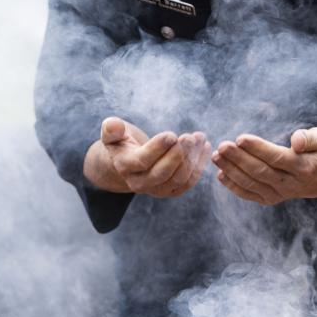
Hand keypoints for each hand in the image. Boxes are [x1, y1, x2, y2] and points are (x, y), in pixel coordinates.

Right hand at [85, 117, 211, 197]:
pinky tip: (205, 147)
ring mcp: (156, 190)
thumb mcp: (113, 134)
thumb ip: (112, 129)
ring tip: (199, 137)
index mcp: (125, 166)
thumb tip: (113, 125)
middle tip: (189, 137)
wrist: (129, 162)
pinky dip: (199, 165)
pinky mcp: (171, 191)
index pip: (142, 161)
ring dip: (192, 159)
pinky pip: (188, 182)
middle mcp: (139, 183)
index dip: (158, 149)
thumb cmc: (123, 142)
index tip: (171, 134)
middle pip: (162, 174)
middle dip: (178, 155)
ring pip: (178, 179)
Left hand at [211, 127, 316, 205]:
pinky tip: (220, 174)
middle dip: (239, 159)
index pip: (277, 158)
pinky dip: (234, 186)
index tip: (240, 138)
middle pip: (260, 172)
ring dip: (232, 170)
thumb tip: (296, 140)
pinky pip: (249, 194)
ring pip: (252, 183)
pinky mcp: (270, 199)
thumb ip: (311, 138)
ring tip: (217, 157)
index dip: (258, 149)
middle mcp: (290, 184)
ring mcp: (279, 194)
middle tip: (222, 146)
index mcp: (303, 167)